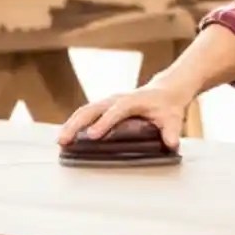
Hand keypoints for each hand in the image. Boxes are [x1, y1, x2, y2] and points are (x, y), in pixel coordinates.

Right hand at [56, 73, 194, 150]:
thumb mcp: (174, 118)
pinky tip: (66, 136)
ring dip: (71, 124)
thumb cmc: (168, 105)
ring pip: (85, 110)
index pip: (116, 111)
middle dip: (77, 124)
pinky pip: (86, 113)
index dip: (104, 123)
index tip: (92, 136)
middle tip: (64, 141)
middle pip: (92, 109)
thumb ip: (172, 131)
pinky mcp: (104, 106)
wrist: (165, 90)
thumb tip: (172, 144)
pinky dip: (74, 123)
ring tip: (60, 141)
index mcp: (133, 100)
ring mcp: (108, 102)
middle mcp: (117, 99)